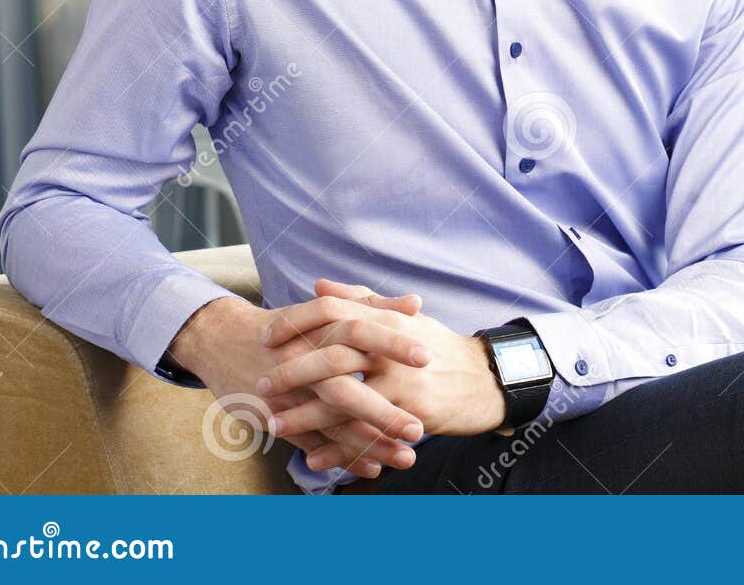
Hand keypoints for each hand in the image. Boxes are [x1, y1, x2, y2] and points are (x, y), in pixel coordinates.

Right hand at [167, 286, 428, 478]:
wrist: (221, 340)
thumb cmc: (286, 327)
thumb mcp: (325, 311)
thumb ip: (373, 306)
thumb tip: (417, 303)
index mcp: (318, 330)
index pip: (360, 331)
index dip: (392, 343)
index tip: (429, 356)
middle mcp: (302, 362)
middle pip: (344, 387)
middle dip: (382, 411)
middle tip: (420, 427)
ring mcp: (287, 394)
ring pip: (329, 423)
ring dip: (368, 442)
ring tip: (405, 458)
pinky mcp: (274, 417)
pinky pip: (311, 441)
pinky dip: (340, 456)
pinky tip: (370, 468)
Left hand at [257, 280, 507, 471]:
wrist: (483, 378)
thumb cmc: (438, 347)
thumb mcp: (402, 317)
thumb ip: (359, 300)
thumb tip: (319, 284)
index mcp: (385, 318)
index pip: (330, 311)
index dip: (294, 322)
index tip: (265, 336)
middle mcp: (389, 346)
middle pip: (330, 355)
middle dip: (290, 372)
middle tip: (260, 384)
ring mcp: (400, 380)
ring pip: (342, 399)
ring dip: (304, 416)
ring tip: (273, 425)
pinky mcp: (409, 411)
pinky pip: (365, 432)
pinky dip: (337, 449)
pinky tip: (312, 460)